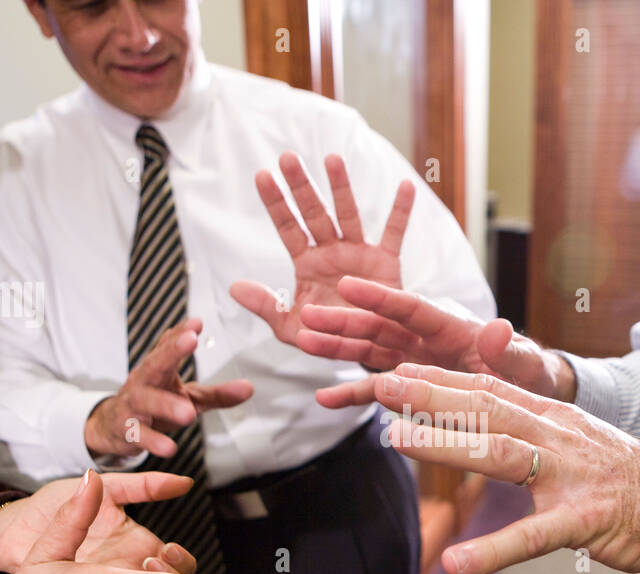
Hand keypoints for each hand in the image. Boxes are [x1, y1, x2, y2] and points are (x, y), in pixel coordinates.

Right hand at [84, 317, 252, 457]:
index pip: (168, 346)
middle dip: (171, 350)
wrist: (114, 427)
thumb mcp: (190, 397)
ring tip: (188, 412)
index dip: (181, 334)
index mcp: (160, 369)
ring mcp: (133, 405)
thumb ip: (218, 393)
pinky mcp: (126, 430)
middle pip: (155, 363)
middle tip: (189, 340)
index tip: (197, 322)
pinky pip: (139, 434)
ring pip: (147, 400)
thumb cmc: (156, 405)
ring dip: (166, 405)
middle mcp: (144, 381)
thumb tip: (249, 388)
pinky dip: (153, 441)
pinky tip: (169, 448)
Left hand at [230, 152, 411, 354]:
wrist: (363, 350)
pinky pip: (394, 235)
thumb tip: (233, 287)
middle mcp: (332, 252)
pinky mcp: (386, 264)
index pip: (288, 228)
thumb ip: (265, 306)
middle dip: (301, 186)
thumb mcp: (290, 327)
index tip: (263, 175)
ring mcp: (359, 254)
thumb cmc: (325, 336)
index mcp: (307, 263)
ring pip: (349, 215)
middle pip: (314, 213)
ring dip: (341, 187)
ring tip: (331, 158)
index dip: (276, 203)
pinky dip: (401, 212)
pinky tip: (406, 187)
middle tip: (287, 157)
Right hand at [296, 278, 576, 408]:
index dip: (379, 297)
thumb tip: (500, 328)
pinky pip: (377, 389)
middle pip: (379, 326)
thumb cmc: (530, 374)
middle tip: (307, 314)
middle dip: (344, 321)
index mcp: (452, 326)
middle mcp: (427, 340)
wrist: (529, 395)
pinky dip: (352, 395)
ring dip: (337, 349)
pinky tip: (325, 399)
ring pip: (369, 352)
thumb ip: (511, 351)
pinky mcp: (411, 386)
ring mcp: (415, 362)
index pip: (411, 308)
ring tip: (302, 342)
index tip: (348, 285)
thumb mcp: (526, 365)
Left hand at [372, 364, 639, 573]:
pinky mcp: (587, 520)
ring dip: (446, 444)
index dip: (440, 379)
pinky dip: (492, 551)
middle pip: (486, 409)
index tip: (395, 371)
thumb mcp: (577, 440)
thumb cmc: (627, 479)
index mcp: (554, 417)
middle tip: (379, 388)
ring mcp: (573, 476)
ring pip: (501, 453)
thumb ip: (531, 426)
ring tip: (396, 441)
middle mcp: (559, 436)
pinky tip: (456, 564)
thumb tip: (483, 415)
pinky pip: (532, 537)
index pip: (488, 390)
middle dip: (430, 396)